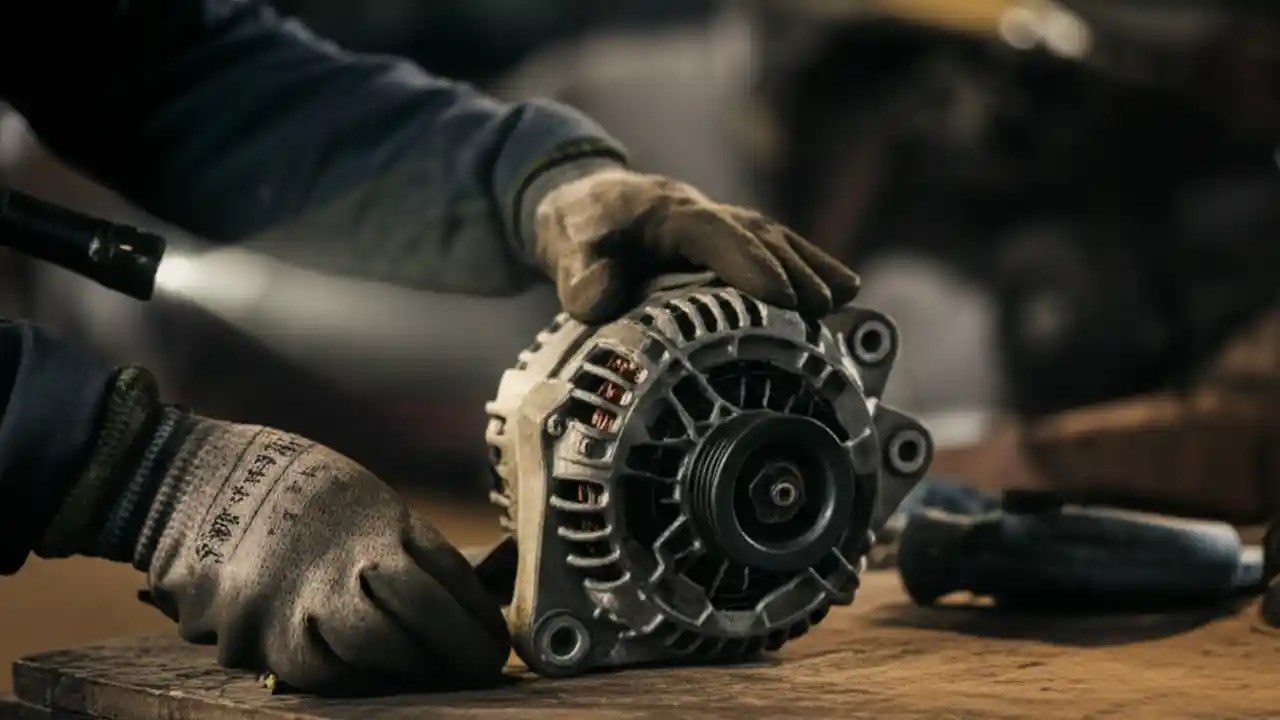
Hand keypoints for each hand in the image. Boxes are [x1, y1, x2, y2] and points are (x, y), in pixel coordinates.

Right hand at [141, 419, 509, 694]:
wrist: (190, 483)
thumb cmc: (291, 489)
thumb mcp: (363, 496)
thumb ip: (406, 545)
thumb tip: (464, 599)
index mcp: (375, 518)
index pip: (447, 576)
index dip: (478, 618)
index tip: (496, 642)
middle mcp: (341, 560)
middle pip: (419, 619)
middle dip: (457, 653)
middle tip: (480, 670)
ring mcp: (296, 602)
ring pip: (374, 655)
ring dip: (411, 671)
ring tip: (432, 675)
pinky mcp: (256, 638)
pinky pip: (322, 674)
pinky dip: (357, 680)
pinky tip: (377, 677)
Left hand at [532, 168, 859, 322]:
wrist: (580, 203)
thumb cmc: (577, 227)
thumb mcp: (564, 248)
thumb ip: (577, 274)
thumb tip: (597, 302)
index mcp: (666, 213)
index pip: (714, 234)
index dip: (749, 263)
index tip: (780, 296)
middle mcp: (703, 212)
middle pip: (757, 236)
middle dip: (792, 271)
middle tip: (821, 312)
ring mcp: (721, 223)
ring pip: (775, 240)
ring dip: (811, 268)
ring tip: (845, 302)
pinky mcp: (731, 238)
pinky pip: (776, 248)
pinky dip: (810, 266)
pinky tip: (846, 291)